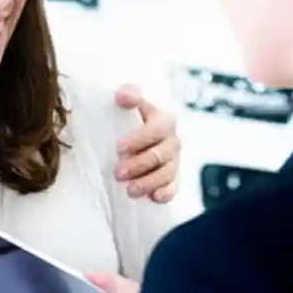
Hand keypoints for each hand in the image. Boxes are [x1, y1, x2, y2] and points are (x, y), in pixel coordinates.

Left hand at [113, 85, 180, 202]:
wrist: (132, 133)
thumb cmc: (128, 115)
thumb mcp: (128, 99)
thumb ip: (128, 94)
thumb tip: (122, 96)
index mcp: (163, 118)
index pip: (157, 128)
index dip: (139, 139)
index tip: (118, 147)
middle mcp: (171, 139)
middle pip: (160, 154)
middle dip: (139, 164)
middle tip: (118, 172)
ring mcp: (173, 159)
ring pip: (167, 173)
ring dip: (148, 182)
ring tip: (129, 189)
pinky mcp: (172, 177)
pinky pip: (174, 187)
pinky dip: (166, 193)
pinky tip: (154, 197)